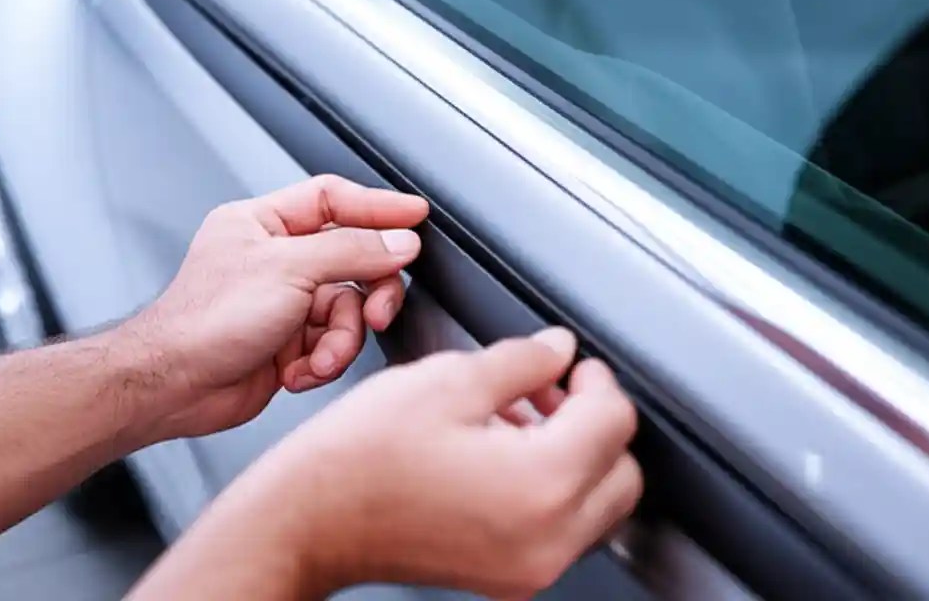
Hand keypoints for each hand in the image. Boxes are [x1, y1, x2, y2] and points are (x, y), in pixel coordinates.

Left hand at [116, 175, 428, 441]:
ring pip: (346, 310)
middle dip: (367, 292)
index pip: (332, 200)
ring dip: (340, 340)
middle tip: (377, 311)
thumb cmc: (204, 322)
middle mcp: (274, 260)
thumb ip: (351, 251)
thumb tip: (400, 241)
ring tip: (319, 357)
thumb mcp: (288, 271)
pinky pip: (331, 344)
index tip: (416, 215)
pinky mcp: (287, 344)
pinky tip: (298, 372)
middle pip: (351, 260)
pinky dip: (321, 362)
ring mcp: (282, 303)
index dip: (377, 207)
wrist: (174, 387)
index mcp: (262, 224)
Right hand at [185, 328, 643, 598]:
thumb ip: (521, 361)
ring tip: (522, 417)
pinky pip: (562, 529)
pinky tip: (504, 453)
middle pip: (621, 471)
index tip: (573, 364)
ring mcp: (530, 566)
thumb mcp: (446, 382)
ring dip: (576, 455)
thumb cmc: (358, 460)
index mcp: (541, 484)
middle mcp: (547, 537)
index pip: (613, 420)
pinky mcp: (509, 577)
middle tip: (555, 388)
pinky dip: (551, 488)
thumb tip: (557, 351)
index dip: (595, 378)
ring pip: (597, 504)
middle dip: (595, 421)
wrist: (307, 522)